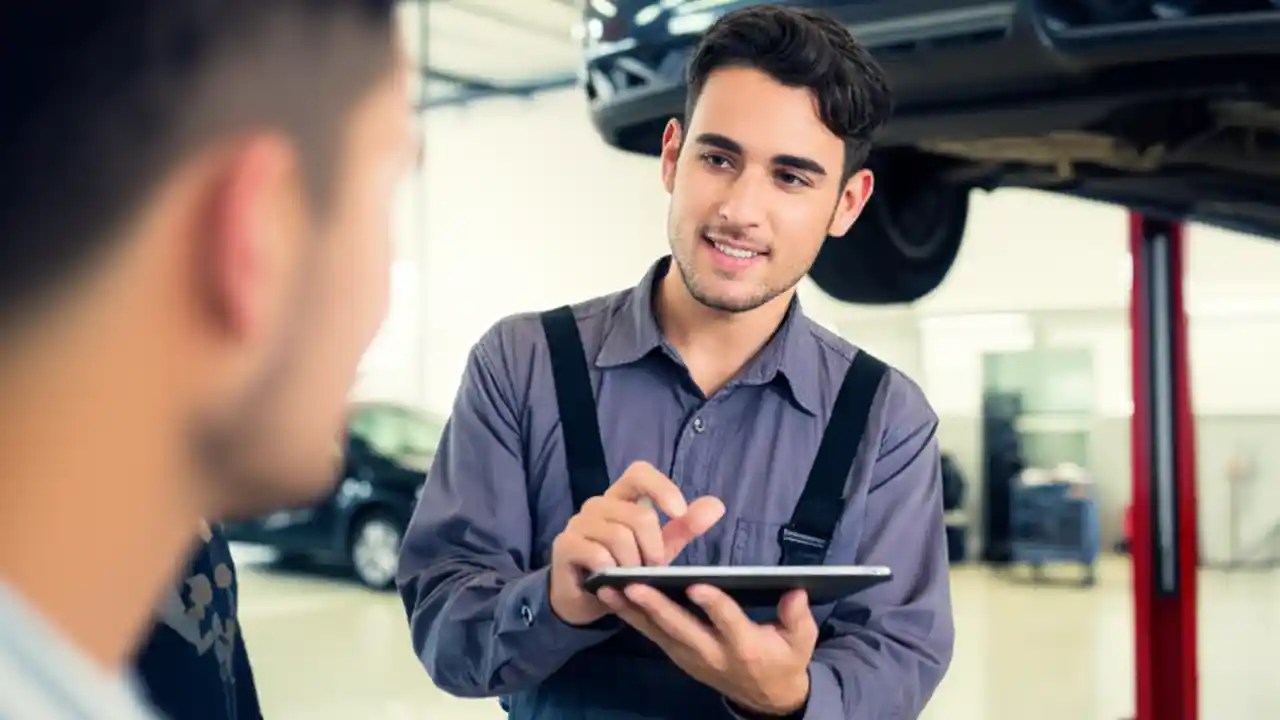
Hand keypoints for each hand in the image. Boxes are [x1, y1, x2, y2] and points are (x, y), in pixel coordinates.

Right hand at [548, 461, 724, 625]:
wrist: (584, 600)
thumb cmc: (622, 569)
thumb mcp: (658, 549)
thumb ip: (684, 528)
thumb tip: (718, 505)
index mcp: (621, 498)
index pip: (639, 473)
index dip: (662, 488)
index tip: (679, 512)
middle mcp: (598, 504)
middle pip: (639, 514)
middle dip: (653, 548)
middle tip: (651, 569)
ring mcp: (579, 523)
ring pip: (620, 536)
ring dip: (633, 565)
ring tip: (630, 578)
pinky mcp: (565, 545)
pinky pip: (597, 553)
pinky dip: (611, 571)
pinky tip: (610, 581)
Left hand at [598, 584, 817, 716]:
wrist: (766, 699)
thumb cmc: (784, 660)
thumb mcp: (801, 641)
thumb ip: (797, 616)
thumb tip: (795, 590)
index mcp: (745, 646)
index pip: (728, 622)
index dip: (713, 604)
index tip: (697, 585)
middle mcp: (713, 654)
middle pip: (682, 628)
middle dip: (656, 606)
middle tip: (633, 584)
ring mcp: (691, 658)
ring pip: (658, 632)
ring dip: (632, 610)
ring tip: (608, 588)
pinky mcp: (679, 656)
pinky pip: (652, 636)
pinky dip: (632, 618)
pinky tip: (613, 598)